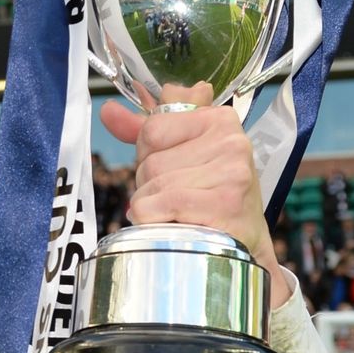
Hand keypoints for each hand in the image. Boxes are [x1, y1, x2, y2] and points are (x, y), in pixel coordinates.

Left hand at [101, 82, 283, 288]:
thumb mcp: (184, 155)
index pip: (151, 129)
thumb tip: (108, 110)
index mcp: (219, 120)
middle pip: (150, 161)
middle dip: (151, 186)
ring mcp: (232, 171)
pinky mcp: (226, 201)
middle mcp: (231, 141)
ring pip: (153, 184)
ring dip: (154, 207)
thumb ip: (147, 131)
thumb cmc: (212, 196)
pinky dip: (156, 219)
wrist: (245, 242)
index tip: (172, 172)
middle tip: (178, 200)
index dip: (148, 157)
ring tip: (180, 214)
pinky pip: (165, 203)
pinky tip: (174, 224)